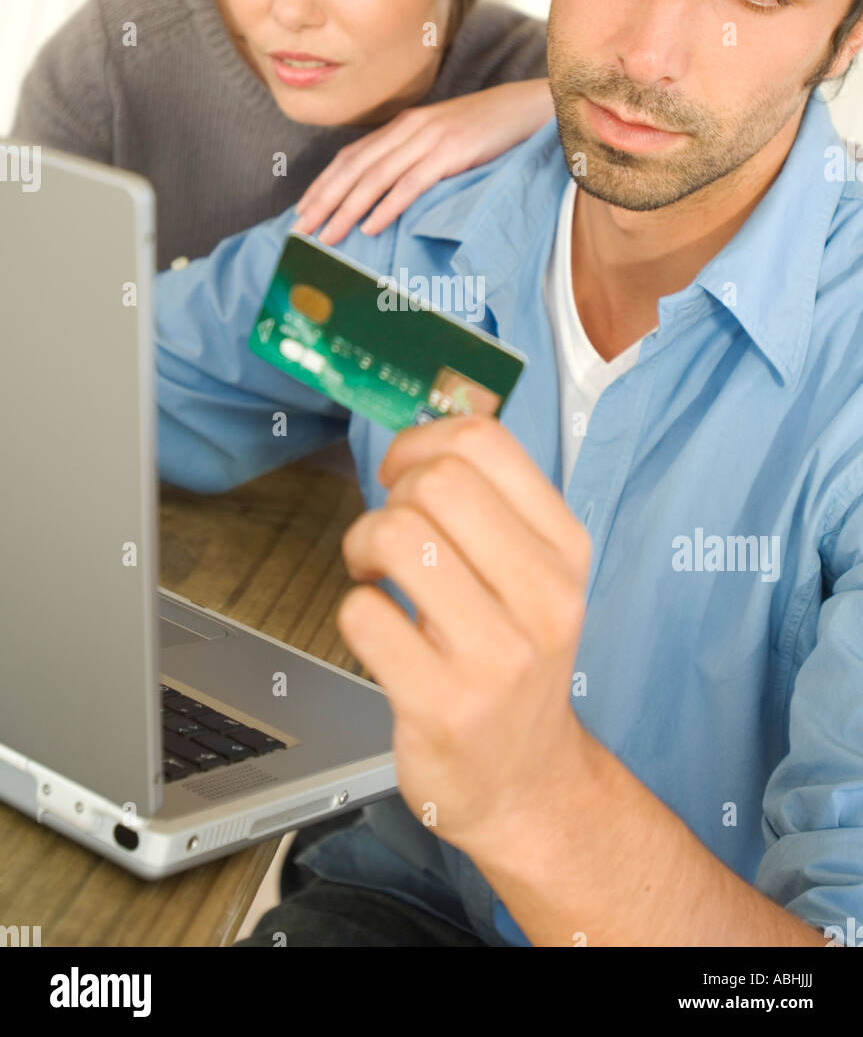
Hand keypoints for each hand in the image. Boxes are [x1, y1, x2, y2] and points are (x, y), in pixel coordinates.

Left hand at [294, 80, 551, 243]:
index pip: (351, 156)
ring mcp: (429, 139)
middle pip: (354, 168)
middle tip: (300, 230)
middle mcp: (409, 129)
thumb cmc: (489, 130)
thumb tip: (390, 191)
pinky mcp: (452, 153)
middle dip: (324, 200)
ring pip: (376, 178)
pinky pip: (412, 183)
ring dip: (347, 209)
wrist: (530, 108)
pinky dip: (388, 206)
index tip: (302, 211)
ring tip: (327, 236)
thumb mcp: (445, 140)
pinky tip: (371, 227)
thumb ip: (416, 157)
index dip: (323, 184)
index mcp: (403, 126)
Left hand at [336, 414, 591, 858]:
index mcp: (565, 550)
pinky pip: (363, 615)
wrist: (525, 783)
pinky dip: (355, 612)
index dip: (421, 441)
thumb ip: (491, 505)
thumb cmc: (513, 664)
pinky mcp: (443, 705)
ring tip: (375, 575)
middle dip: (391, 496)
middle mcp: (543, 598)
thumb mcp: (534, 577)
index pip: (485, 442)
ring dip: (363, 546)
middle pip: (436, 481)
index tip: (403, 472)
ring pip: (396, 537)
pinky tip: (380, 631)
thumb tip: (420, 433)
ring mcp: (497, 656)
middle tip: (390, 533)